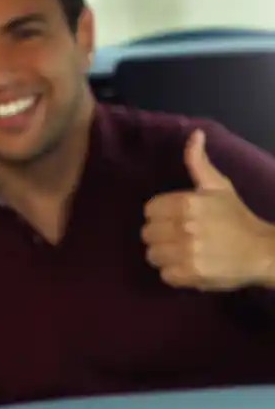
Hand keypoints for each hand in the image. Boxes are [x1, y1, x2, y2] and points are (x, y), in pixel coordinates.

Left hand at [142, 129, 274, 289]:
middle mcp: (183, 226)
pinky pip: (164, 275)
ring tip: (185, 252)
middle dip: (161, 235)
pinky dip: (175, 274)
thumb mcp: (218, 187)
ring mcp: (186, 252)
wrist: (262, 251)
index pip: (149, 210)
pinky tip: (191, 266)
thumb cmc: (236, 217)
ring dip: (166, 256)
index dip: (161, 215)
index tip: (177, 219)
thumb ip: (198, 162)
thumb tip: (195, 134)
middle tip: (181, 237)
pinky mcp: (189, 274)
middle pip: (147, 233)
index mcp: (186, 202)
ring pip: (152, 255)